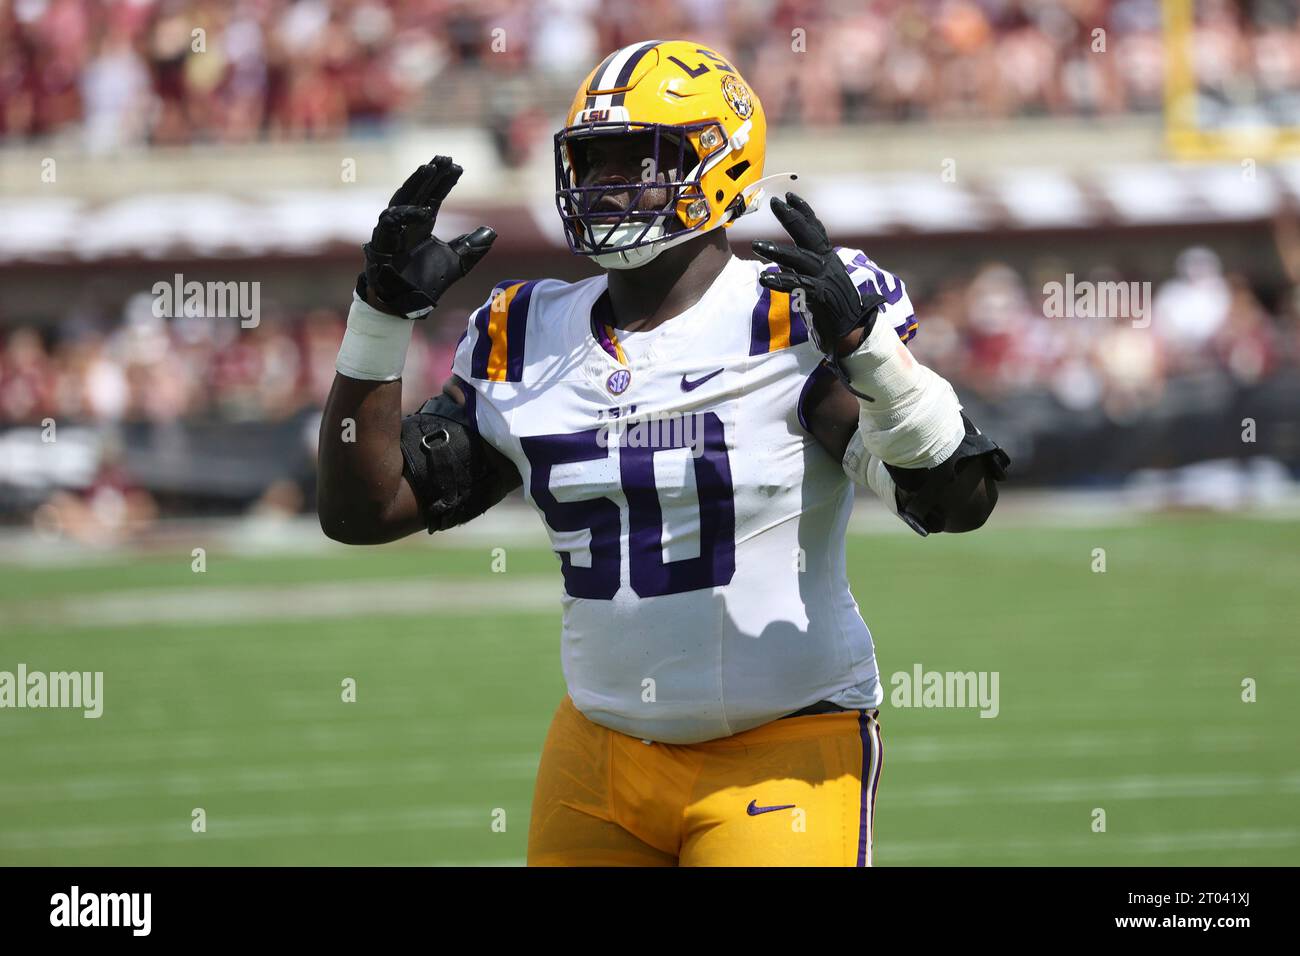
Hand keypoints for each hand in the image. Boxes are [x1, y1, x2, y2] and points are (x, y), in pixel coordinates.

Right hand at [360, 156, 496, 318]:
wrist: (405, 306)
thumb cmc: (425, 284)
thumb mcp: (457, 264)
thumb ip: (472, 248)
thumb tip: (492, 231)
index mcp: (421, 225)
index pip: (433, 196)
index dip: (444, 181)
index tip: (458, 166)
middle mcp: (406, 223)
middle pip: (417, 191)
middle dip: (429, 174)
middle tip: (444, 158)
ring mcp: (392, 231)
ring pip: (401, 199)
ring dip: (415, 183)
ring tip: (429, 169)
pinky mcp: (381, 243)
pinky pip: (390, 224)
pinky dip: (406, 215)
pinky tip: (424, 211)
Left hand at [751, 193, 885, 357]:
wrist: (854, 331)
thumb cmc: (834, 308)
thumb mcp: (819, 283)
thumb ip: (803, 272)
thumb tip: (786, 265)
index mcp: (828, 258)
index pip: (816, 229)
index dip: (804, 211)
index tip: (790, 196)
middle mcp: (827, 264)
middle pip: (809, 235)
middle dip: (791, 218)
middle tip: (775, 203)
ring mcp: (825, 279)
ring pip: (800, 259)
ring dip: (777, 251)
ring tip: (756, 245)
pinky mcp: (821, 296)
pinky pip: (799, 286)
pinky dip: (781, 281)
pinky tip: (765, 278)